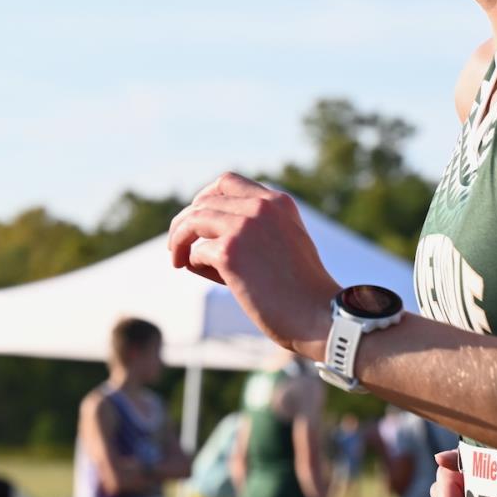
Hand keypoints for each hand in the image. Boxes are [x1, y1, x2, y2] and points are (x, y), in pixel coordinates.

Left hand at [167, 173, 339, 352]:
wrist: (319, 314)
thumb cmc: (303, 290)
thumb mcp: (288, 244)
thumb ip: (259, 231)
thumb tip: (208, 240)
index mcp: (278, 203)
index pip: (227, 182)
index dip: (205, 198)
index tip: (198, 220)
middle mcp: (261, 207)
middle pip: (204, 200)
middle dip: (185, 221)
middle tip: (179, 245)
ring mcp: (245, 227)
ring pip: (193, 220)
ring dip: (179, 239)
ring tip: (178, 259)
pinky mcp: (231, 252)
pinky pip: (197, 252)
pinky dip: (194, 263)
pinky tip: (205, 277)